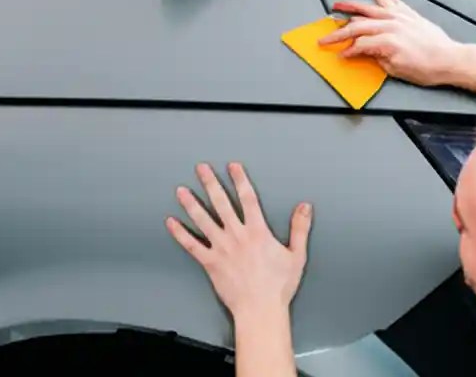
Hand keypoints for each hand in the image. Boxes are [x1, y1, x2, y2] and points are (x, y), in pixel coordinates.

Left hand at [166, 163, 311, 316]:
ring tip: (181, 190)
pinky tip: (171, 223)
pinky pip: (191, 245)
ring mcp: (221, 248)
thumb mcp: (296, 255)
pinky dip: (180, 233)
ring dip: (191, 203)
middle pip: (221, 203)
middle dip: (210, 183)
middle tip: (201, 168)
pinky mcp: (210, 263)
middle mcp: (237, 235)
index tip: (232, 166)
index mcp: (257, 231)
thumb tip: (305, 207)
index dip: (240, 180)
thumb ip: (300, 228)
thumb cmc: (278, 286)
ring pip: (203, 220)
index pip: (247, 198)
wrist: (260, 309)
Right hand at [319, 0, 463, 86]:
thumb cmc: (427, 68)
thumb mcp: (396, 70)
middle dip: (339, 31)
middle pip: (358, 25)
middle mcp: (391, 25)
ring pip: (370, 7)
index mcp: (386, 41)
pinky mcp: (408, 13)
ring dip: (352, 6)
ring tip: (338, 5)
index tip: (339, 54)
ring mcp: (399, 17)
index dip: (346, 51)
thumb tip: (364, 53)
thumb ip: (377, 59)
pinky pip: (391, 0)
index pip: (358, 44)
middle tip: (326, 36)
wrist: (449, 59)